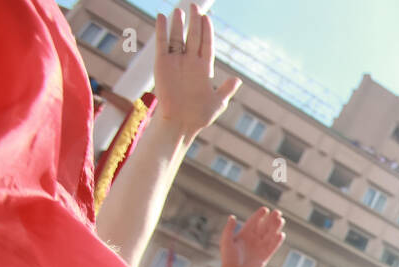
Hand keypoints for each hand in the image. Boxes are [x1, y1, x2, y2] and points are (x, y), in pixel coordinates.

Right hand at [153, 4, 242, 138]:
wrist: (180, 123)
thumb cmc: (199, 116)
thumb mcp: (217, 102)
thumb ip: (226, 90)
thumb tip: (237, 80)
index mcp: (204, 69)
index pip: (206, 44)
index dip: (206, 31)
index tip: (207, 18)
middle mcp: (189, 62)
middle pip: (193, 37)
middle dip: (194, 22)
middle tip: (194, 5)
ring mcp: (176, 62)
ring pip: (177, 38)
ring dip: (178, 24)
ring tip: (179, 10)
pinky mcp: (162, 64)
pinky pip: (162, 44)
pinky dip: (161, 30)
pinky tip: (161, 17)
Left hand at [219, 208, 284, 266]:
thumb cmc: (228, 258)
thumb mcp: (226, 241)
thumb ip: (229, 229)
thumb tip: (232, 217)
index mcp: (244, 234)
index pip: (254, 222)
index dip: (259, 215)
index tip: (265, 209)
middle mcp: (253, 240)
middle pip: (264, 227)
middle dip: (271, 219)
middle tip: (277, 212)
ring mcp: (260, 247)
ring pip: (270, 235)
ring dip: (276, 228)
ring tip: (281, 220)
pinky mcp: (265, 256)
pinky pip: (273, 247)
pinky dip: (277, 241)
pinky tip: (281, 234)